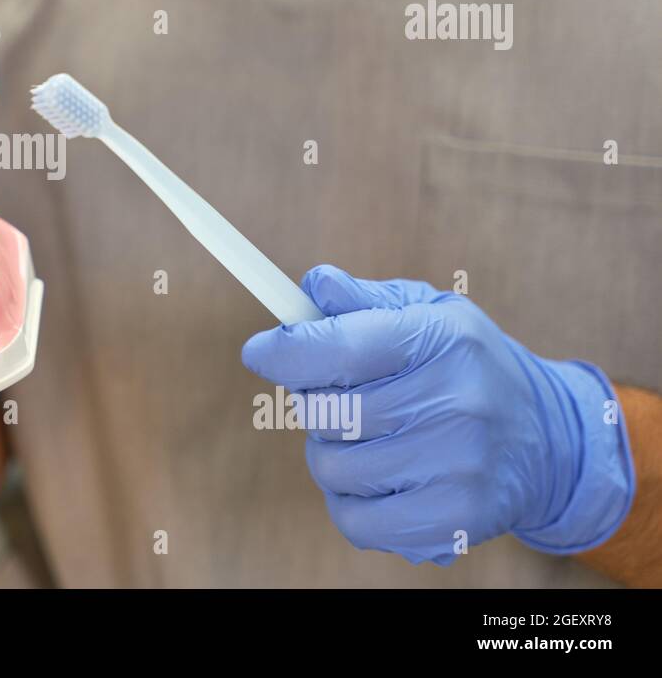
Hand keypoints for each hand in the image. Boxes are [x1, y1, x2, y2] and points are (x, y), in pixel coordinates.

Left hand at [242, 265, 634, 564]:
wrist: (549, 440)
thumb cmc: (465, 366)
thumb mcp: (427, 312)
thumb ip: (363, 300)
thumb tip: (313, 286)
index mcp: (443, 339)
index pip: (339, 347)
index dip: (284, 350)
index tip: (259, 351)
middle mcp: (457, 401)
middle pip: (326, 412)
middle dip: (315, 404)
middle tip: (342, 399)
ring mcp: (460, 465)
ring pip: (332, 469)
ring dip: (331, 455)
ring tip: (368, 441)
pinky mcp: (457, 520)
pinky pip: (356, 521)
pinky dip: (350, 504)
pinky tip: (379, 483)